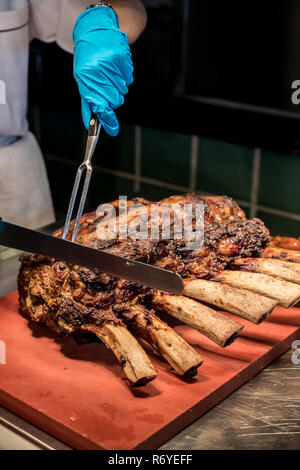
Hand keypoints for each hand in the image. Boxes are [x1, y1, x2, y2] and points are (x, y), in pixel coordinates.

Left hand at [73, 7, 133, 135]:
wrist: (98, 29)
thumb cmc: (88, 56)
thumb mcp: (82, 78)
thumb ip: (87, 101)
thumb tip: (89, 122)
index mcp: (86, 79)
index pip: (99, 105)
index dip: (107, 119)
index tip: (113, 130)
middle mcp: (99, 73)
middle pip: (114, 101)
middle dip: (112, 98)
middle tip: (106, 85)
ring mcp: (112, 66)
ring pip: (122, 91)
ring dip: (118, 86)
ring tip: (109, 73)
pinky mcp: (123, 61)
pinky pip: (128, 79)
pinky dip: (124, 76)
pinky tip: (116, 67)